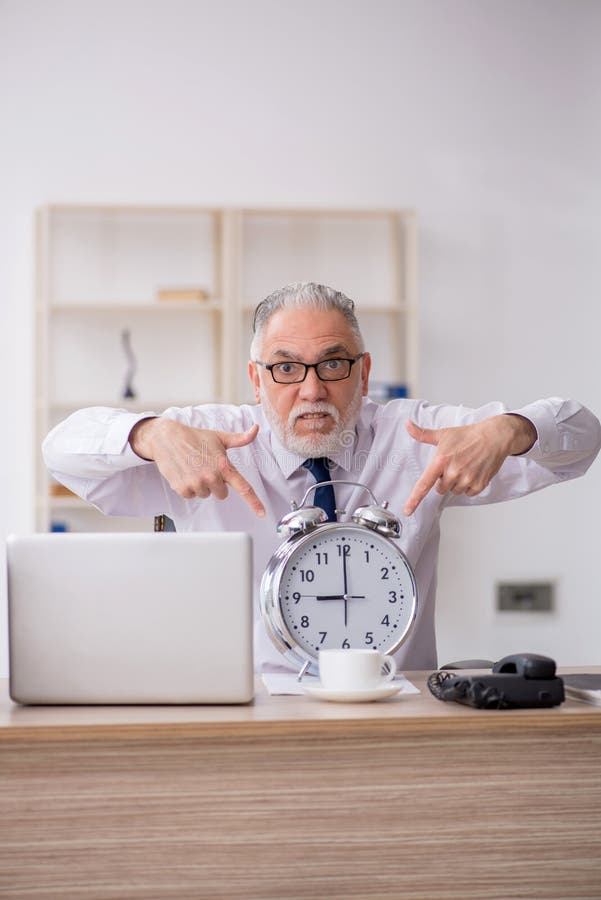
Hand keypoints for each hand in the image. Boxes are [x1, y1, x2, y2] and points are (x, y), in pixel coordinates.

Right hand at [129, 418, 264, 516]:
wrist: (167, 438)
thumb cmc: (195, 437)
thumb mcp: (220, 437)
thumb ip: (240, 438)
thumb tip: (255, 429)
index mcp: (224, 466)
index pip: (243, 487)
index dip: (254, 502)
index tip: (262, 513)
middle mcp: (211, 477)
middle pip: (222, 494)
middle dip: (216, 484)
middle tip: (207, 468)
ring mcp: (197, 484)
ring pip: (206, 495)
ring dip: (201, 485)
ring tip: (194, 468)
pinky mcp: (183, 489)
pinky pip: (192, 495)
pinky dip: (189, 487)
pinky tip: (185, 473)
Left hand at [403, 414, 535, 514]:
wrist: (494, 437)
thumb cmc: (468, 435)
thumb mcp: (443, 434)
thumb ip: (422, 434)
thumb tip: (407, 425)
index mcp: (441, 460)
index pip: (424, 484)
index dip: (414, 499)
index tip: (407, 510)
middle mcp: (453, 471)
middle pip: (440, 489)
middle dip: (444, 480)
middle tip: (453, 466)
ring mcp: (467, 479)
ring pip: (454, 491)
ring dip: (457, 483)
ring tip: (465, 467)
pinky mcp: (479, 484)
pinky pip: (468, 493)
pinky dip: (469, 485)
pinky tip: (473, 472)